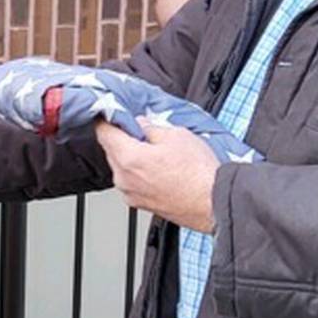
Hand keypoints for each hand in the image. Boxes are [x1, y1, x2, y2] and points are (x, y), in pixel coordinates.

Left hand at [95, 117, 218, 231]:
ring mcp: (130, 194)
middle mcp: (123, 179)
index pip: (103, 132)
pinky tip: (160, 169)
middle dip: (122, 138)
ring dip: (132, 157)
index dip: (107, 119)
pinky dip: (139, 173)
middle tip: (142, 130)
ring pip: (121, 167)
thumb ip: (151, 127)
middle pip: (111, 150)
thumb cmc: (199, 174)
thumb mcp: (176, 135)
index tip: (111, 113)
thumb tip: (142, 124)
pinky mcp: (140, 204)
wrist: (214, 204)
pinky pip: (132, 182)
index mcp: (128, 158)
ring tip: (158, 153)